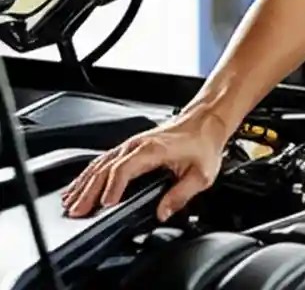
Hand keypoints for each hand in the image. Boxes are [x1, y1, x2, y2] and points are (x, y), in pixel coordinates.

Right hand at [62, 110, 227, 220]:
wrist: (205, 121)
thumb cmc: (203, 144)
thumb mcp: (202, 174)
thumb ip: (181, 195)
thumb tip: (163, 213)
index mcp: (153, 150)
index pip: (124, 169)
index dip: (113, 188)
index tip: (105, 205)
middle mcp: (136, 145)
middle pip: (104, 169)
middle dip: (88, 191)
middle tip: (76, 212)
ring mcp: (130, 145)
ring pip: (99, 164)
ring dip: (83, 184)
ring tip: (70, 203)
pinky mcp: (128, 147)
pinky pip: (102, 161)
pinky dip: (88, 175)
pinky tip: (78, 186)